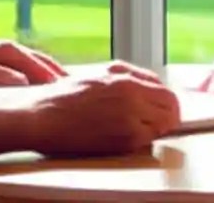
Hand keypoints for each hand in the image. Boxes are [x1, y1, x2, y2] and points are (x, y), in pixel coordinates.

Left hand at [0, 39, 68, 87]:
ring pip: (37, 62)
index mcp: (7, 50)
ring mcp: (7, 53)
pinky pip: (29, 65)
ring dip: (52, 72)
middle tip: (77, 87)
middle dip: (59, 73)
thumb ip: (0, 76)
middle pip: (42, 61)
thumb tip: (25, 82)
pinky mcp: (3, 60)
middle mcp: (11, 48)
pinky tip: (45, 82)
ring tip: (67, 84)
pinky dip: (41, 72)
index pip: (37, 64)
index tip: (67, 89)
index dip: (52, 77)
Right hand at [24, 60, 181, 156]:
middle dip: (167, 115)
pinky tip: (125, 135)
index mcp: (125, 77)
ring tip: (138, 128)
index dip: (165, 101)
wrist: (43, 117)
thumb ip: (130, 77)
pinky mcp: (124, 140)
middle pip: (171, 108)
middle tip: (156, 121)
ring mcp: (129, 119)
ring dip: (156, 128)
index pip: (165, 91)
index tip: (161, 108)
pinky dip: (142, 140)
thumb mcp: (100, 73)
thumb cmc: (65, 96)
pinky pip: (147, 141)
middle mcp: (131, 96)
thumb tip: (154, 88)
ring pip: (163, 126)